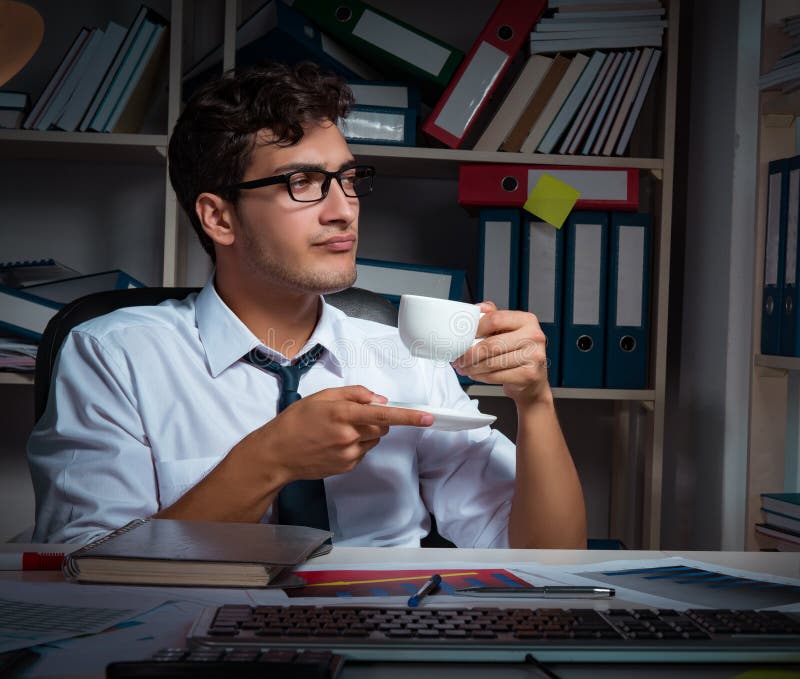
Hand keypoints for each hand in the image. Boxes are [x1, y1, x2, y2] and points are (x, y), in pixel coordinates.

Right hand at [251, 386, 432, 482]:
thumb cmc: (296, 421)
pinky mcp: (346, 467)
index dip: (409, 417)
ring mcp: (348, 454)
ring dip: (365, 433)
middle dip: (376, 420)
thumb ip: (355, 394)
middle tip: (353, 416)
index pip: (384, 414)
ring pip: (373, 440)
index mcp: (344, 414)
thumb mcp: (322, 396)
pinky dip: (356, 445)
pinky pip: (362, 453)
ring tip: (338, 431)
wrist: (277, 453)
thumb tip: (380, 400)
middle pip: (382, 427)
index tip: (427, 418)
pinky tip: (334, 443)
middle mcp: (349, 435)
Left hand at [452, 301, 550, 405]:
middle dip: (469, 354)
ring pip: (492, 363)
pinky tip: (476, 374)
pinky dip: (481, 376)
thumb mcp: (508, 330)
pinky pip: (496, 376)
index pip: (495, 319)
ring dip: (472, 367)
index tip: (463, 337)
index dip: (475, 328)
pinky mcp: (529, 375)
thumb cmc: (517, 351)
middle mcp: (534, 336)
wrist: (533, 378)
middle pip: (491, 345)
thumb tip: (477, 308)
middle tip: (458, 359)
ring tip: (463, 368)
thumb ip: (494, 317)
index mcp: (527, 320)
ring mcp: (534, 356)